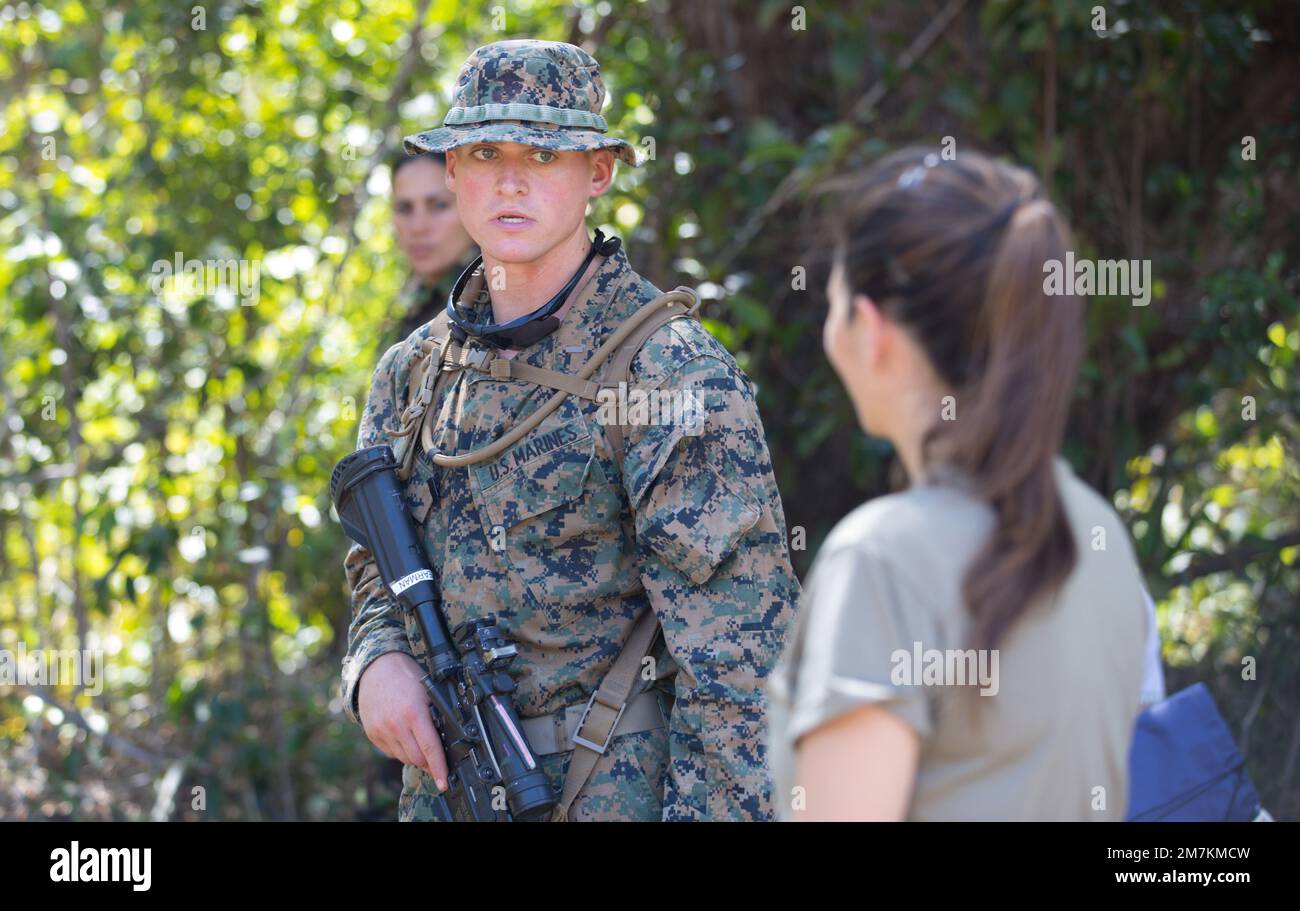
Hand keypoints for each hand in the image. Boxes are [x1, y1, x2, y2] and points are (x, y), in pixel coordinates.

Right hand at [357, 652, 448, 791]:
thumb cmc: (406, 676)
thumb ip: (437, 714)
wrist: (377, 667)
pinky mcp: (372, 733)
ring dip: (415, 755)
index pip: (430, 749)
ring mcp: (382, 730)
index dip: (439, 768)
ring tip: (419, 740)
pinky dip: (401, 749)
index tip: (444, 782)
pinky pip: (391, 752)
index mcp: (414, 714)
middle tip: (436, 756)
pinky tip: (404, 735)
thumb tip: (449, 737)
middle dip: (429, 761)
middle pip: (417, 758)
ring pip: (404, 758)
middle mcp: (396, 725)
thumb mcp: (429, 691)